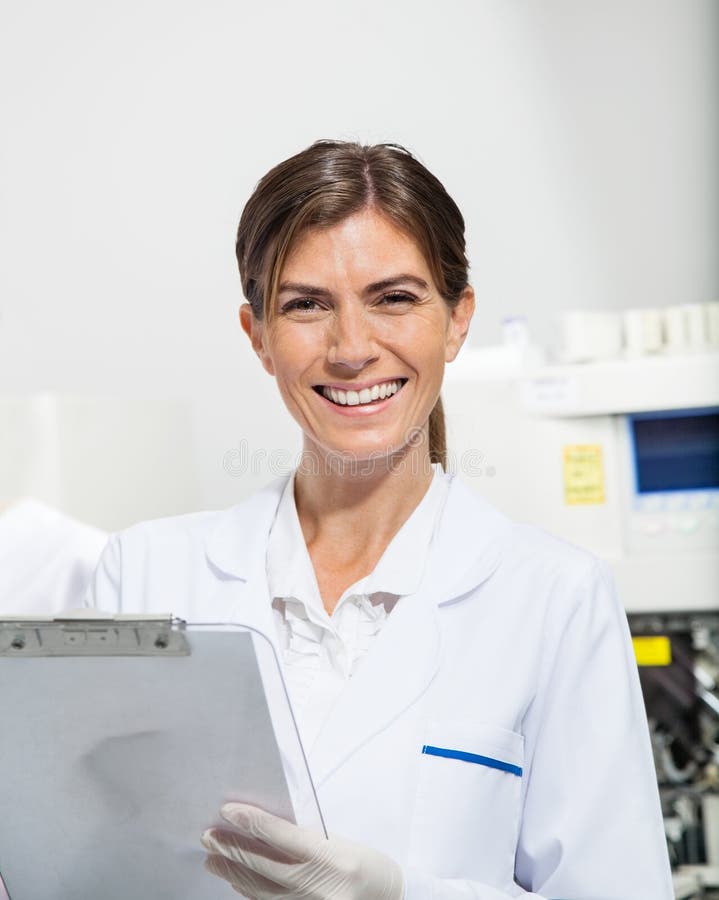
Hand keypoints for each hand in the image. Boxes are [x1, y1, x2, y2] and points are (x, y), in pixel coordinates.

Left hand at [201, 802, 404, 899]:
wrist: (389, 899)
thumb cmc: (367, 864)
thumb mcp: (340, 841)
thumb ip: (306, 836)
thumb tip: (264, 825)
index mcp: (328, 856)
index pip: (279, 835)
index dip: (250, 821)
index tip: (228, 810)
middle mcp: (314, 885)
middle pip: (262, 864)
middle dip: (231, 848)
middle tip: (208, 835)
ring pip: (259, 889)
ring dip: (232, 871)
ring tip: (212, 857)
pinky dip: (248, 891)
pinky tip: (235, 881)